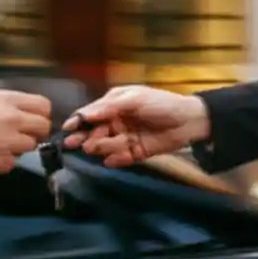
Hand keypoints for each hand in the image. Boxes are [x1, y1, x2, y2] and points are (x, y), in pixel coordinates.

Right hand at [0, 90, 52, 175]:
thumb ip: (6, 106)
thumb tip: (23, 115)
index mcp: (7, 99)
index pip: (44, 106)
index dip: (38, 114)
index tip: (30, 120)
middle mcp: (13, 119)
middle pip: (43, 127)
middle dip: (33, 132)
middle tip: (17, 135)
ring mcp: (9, 142)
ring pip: (30, 147)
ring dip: (17, 147)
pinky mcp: (0, 163)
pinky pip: (12, 163)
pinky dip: (2, 161)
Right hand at [61, 85, 208, 166]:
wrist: (189, 120)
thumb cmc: (162, 103)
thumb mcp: (135, 98)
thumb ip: (110, 106)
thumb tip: (85, 114)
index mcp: (113, 105)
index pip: (90, 114)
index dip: (78, 121)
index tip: (68, 129)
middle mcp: (116, 122)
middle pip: (93, 133)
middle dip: (84, 138)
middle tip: (77, 143)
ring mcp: (124, 138)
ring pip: (105, 146)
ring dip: (102, 147)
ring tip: (101, 146)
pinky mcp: (134, 153)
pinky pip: (120, 158)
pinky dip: (116, 159)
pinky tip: (114, 159)